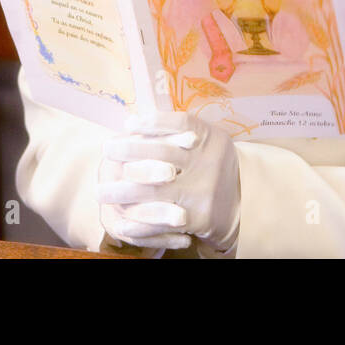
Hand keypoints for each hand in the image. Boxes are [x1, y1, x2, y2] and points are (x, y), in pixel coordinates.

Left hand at [97, 112, 239, 252]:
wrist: (244, 203)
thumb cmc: (213, 165)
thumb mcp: (208, 140)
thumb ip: (179, 131)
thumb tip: (135, 123)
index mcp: (211, 138)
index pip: (181, 123)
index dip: (153, 122)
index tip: (128, 123)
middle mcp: (208, 162)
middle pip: (163, 154)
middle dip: (129, 152)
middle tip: (105, 150)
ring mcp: (202, 191)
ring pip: (155, 189)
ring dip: (123, 192)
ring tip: (100, 191)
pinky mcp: (199, 218)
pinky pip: (163, 220)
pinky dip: (139, 222)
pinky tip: (121, 220)